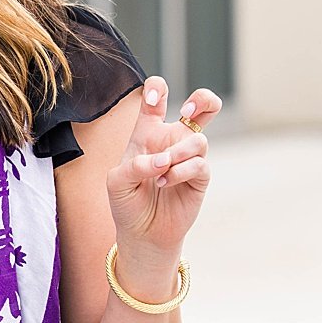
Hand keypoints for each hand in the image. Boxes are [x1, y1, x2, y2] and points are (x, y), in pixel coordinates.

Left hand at [104, 77, 221, 269]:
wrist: (142, 232)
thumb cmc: (126, 201)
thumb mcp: (117, 181)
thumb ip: (135, 164)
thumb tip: (163, 160)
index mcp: (148, 133)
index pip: (156, 101)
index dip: (157, 90)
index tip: (152, 98)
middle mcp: (172, 141)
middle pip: (202, 106)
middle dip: (204, 99)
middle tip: (188, 110)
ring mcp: (189, 157)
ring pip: (198, 139)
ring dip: (178, 153)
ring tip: (160, 171)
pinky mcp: (200, 176)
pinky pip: (199, 164)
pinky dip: (180, 171)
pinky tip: (164, 183)